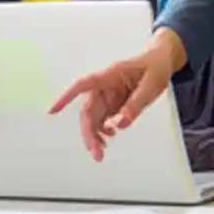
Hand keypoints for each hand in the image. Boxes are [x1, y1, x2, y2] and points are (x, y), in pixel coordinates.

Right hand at [48, 28, 185, 161]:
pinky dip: (103, 130)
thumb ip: (136, 104)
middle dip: (88, 133)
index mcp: (109, 76)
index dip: (65, 98)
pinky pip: (102, 119)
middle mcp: (104, 86)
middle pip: (88, 110)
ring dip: (94, 135)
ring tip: (101, 151)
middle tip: (96, 153)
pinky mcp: (113, 103)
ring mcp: (108, 95)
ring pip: (93, 118)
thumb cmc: (154, 67)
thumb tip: (121, 124)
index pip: (82, 85)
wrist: (161, 60)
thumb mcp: (151, 85)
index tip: (52, 110)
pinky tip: (111, 135)